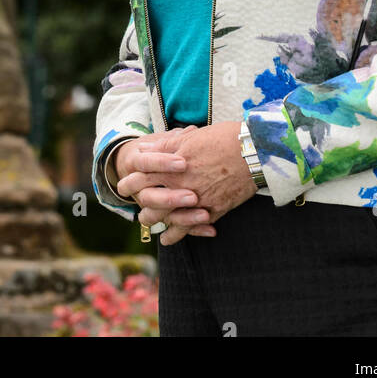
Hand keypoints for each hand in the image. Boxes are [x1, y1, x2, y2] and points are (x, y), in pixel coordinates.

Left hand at [124, 123, 259, 245]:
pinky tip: (168, 239)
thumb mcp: (191, 137)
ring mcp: (196, 200)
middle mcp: (181, 185)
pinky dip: (177, 235)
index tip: (123, 182)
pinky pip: (189, 228)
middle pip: (150, 199)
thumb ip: (166, 146)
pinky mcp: (211, 211)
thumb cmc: (223, 139)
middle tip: (129, 201)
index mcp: (173, 165)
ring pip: (166, 216)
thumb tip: (144, 150)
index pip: (143, 175)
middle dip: (137, 200)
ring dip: (153, 220)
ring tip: (145, 220)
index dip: (130, 179)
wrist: (253, 152)